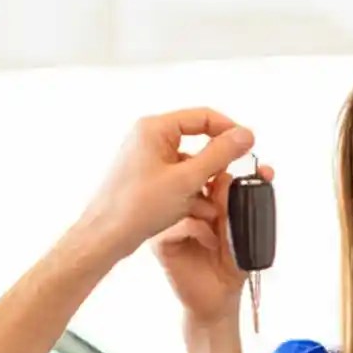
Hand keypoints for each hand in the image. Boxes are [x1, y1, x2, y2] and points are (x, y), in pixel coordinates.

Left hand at [83, 107, 255, 257]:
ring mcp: (147, 159)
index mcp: (154, 128)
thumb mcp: (187, 179)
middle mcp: (148, 138)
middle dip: (215, 164)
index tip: (247, 146)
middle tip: (227, 180)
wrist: (106, 237)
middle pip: (197, 140)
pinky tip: (197, 212)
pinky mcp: (147, 178)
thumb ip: (219, 154)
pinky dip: (190, 193)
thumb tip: (244, 135)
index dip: (229, 130)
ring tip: (211, 204)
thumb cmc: (134, 207)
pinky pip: (178, 178)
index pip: (203, 116)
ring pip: (190, 163)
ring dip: (204, 183)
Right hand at [151, 165, 274, 326]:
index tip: (264, 173)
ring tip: (220, 224)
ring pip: (187, 197)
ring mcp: (173, 222)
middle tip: (233, 199)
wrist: (219, 300)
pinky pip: (179, 223)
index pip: (216, 171)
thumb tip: (264, 172)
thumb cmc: (231, 266)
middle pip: (198, 179)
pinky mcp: (163, 241)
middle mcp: (186, 207)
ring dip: (210, 208)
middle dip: (220, 186)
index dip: (237, 168)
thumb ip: (248, 202)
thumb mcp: (246, 230)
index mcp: (206, 199)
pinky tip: (211, 241)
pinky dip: (199, 229)